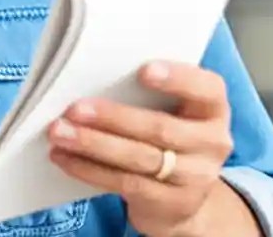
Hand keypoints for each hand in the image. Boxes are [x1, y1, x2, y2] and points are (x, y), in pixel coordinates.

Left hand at [47, 61, 253, 236]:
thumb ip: (148, 92)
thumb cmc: (167, 136)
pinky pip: (126, 184)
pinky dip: (90, 170)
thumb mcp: (172, 111)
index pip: (206, 88)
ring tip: (60, 132)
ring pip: (140, 158)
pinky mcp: (171, 203)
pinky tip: (65, 158)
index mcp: (213, 108)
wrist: (183, 199)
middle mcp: (212, 142)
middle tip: (74, 108)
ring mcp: (196, 177)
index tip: (143, 70)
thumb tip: (92, 73)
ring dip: (94, 144)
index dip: (177, 78)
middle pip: (161, 128)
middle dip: (113, 117)